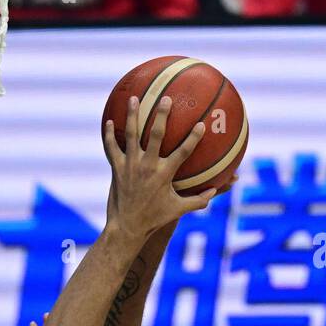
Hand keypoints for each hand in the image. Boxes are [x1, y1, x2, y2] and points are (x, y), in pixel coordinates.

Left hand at [104, 96, 216, 242]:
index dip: (193, 138)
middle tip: (166, 99)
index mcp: (165, 174)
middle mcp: (147, 166)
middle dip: (161, 115)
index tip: (201, 124)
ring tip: (134, 99)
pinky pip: (112, 148)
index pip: (183, 152)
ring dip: (132, 115)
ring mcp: (130, 166)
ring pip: (131, 135)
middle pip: (155, 135)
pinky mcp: (117, 169)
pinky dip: (110, 135)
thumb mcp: (178, 209)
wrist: (127, 227)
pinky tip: (109, 122)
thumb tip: (216, 190)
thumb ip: (198, 200)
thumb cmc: (155, 218)